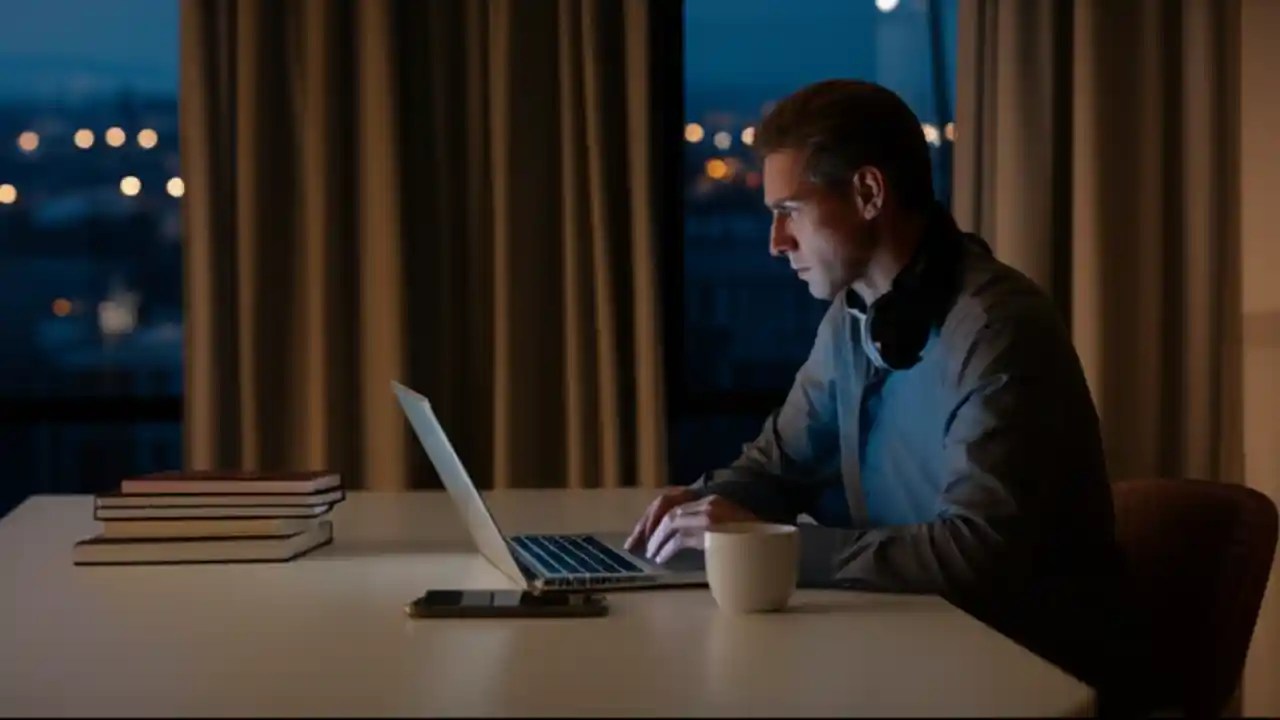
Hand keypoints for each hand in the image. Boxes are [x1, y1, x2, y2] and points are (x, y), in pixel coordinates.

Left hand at [627, 492, 757, 564]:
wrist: (775, 544)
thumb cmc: (752, 539)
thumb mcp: (725, 526)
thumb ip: (704, 527)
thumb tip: (677, 538)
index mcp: (710, 499)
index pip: (671, 500)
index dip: (652, 516)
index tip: (641, 533)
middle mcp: (708, 503)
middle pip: (666, 508)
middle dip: (647, 527)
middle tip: (635, 545)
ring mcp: (710, 516)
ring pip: (671, 522)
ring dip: (657, 539)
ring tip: (651, 554)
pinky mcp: (712, 532)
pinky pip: (681, 538)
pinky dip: (667, 548)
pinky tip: (662, 558)